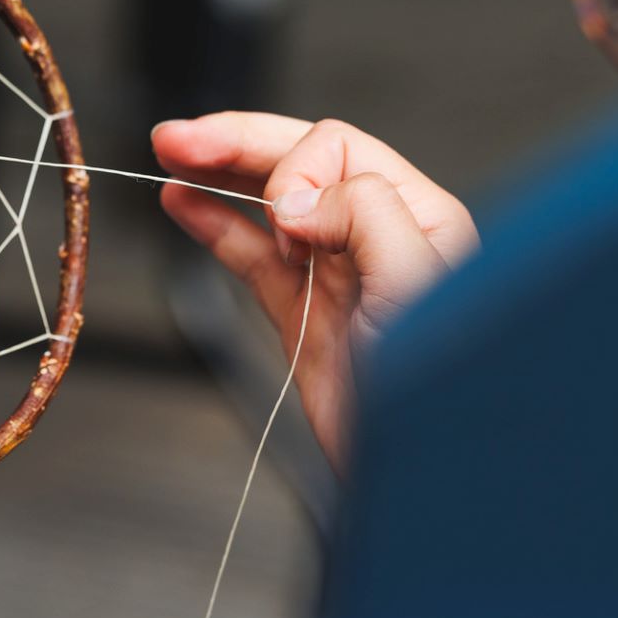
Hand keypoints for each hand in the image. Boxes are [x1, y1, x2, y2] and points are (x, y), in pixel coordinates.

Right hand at [152, 113, 477, 470]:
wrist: (426, 478)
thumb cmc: (447, 388)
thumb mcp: (414, 283)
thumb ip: (364, 214)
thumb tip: (298, 198)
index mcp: (416, 214)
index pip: (338, 151)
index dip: (296, 171)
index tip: (284, 221)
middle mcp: (376, 234)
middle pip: (296, 164)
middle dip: (236, 144)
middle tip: (178, 139)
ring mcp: (335, 273)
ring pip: (265, 204)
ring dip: (217, 174)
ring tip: (171, 154)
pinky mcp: (304, 313)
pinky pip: (250, 254)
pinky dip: (214, 224)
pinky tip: (185, 204)